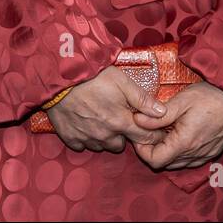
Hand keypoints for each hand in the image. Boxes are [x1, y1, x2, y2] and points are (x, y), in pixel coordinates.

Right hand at [46, 66, 170, 152]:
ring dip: (104, 136)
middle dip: (122, 134)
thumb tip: (162, 112)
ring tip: (100, 117)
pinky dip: (86, 137)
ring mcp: (86, 138)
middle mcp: (104, 135)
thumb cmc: (92, 76)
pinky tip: (84, 121)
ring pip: (102, 146)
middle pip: (121, 145)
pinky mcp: (70, 138)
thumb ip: (142, 99)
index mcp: (120, 122)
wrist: (59, 77)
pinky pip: (83, 145)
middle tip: (117, 116)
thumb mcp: (122, 81)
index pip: (145, 138)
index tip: (153, 130)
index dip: (152, 135)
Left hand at [130, 82, 222, 170]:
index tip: (140, 135)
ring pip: (177, 163)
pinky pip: (190, 160)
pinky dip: (181, 152)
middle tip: (151, 130)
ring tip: (166, 130)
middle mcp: (195, 154)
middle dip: (154, 150)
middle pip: (165, 163)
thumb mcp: (181, 101)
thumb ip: (158, 116)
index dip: (142, 150)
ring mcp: (204, 155)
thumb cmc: (211, 96)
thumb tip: (137, 120)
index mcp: (185, 143)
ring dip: (168, 151)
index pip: (155, 161)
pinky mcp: (211, 153)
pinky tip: (180, 134)